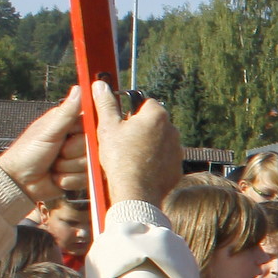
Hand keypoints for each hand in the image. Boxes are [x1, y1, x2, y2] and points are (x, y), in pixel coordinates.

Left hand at [0, 88, 85, 205]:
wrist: (19, 181)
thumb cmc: (27, 152)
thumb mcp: (48, 130)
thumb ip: (67, 112)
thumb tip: (79, 89)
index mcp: (70, 125)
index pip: (93, 124)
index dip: (87, 132)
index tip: (74, 136)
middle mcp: (77, 141)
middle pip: (93, 147)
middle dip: (73, 153)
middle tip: (57, 152)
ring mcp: (78, 159)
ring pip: (90, 164)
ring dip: (69, 167)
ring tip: (54, 165)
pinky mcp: (79, 176)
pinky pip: (85, 178)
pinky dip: (69, 179)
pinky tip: (56, 176)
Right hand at [93, 79, 183, 210]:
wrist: (135, 192)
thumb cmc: (120, 158)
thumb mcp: (107, 127)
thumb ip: (105, 104)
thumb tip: (99, 85)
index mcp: (157, 115)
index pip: (145, 103)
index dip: (131, 112)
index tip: (122, 122)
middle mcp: (173, 130)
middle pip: (154, 123)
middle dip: (141, 128)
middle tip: (123, 141)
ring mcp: (178, 150)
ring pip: (160, 141)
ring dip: (148, 145)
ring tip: (131, 157)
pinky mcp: (177, 168)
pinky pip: (165, 160)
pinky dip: (155, 162)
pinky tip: (141, 169)